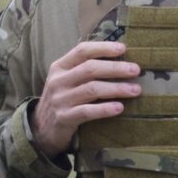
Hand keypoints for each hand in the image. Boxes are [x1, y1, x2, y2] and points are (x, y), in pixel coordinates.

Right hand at [29, 40, 139, 154]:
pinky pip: (87, 111)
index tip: (123, 49)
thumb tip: (119, 60)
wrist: (41, 128)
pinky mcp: (64, 118)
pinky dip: (105, 109)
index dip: (103, 48)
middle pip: (90, 69)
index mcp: (59, 67)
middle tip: (135, 70)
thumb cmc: (62, 100)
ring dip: (116, 88)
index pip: (82, 51)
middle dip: (115, 68)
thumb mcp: (66, 80)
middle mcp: (58, 81)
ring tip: (135, 90)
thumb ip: (83, 70)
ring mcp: (60, 99)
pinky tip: (120, 108)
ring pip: (92, 89)